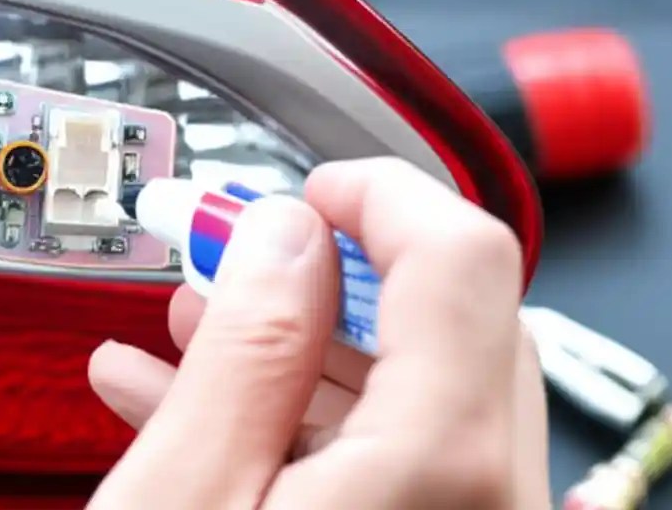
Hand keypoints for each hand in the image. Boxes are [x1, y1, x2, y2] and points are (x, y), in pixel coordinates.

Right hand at [87, 158, 549, 508]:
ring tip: (194, 326)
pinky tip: (198, 406)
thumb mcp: (185, 495)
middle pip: (446, 314)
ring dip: (306, 341)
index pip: (460, 255)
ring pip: (414, 389)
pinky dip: (306, 416)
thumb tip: (280, 237)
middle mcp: (486, 496)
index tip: (304, 191)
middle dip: (327, 268)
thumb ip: (247, 352)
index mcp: (441, 463)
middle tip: (232, 252)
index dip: (377, 195)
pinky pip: (394, 458)